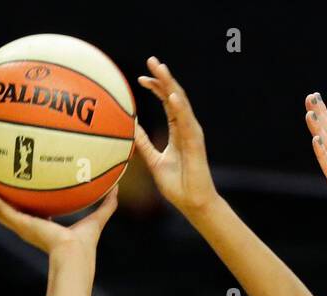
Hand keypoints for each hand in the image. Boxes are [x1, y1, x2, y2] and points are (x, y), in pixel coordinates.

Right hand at [0, 178, 117, 254]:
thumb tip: (117, 187)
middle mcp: (29, 227)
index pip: (30, 213)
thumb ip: (106, 204)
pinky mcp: (17, 224)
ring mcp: (21, 226)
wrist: (74, 255)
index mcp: (44, 227)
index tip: (16, 190)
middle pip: (8, 209)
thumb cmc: (85, 246)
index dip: (22, 202)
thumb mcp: (97, 219)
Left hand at [133, 57, 218, 215]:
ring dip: (170, 84)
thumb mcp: (153, 161)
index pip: (167, 103)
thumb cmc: (177, 185)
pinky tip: (170, 95)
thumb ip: (144, 143)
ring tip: (160, 68)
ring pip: (181, 103)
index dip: (156, 88)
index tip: (140, 78)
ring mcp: (192, 134)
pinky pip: (186, 122)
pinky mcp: (195, 143)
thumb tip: (130, 127)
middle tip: (151, 60)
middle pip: (175, 96)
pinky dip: (179, 108)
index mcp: (178, 131)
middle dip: (164, 77)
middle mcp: (187, 128)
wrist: (193, 203)